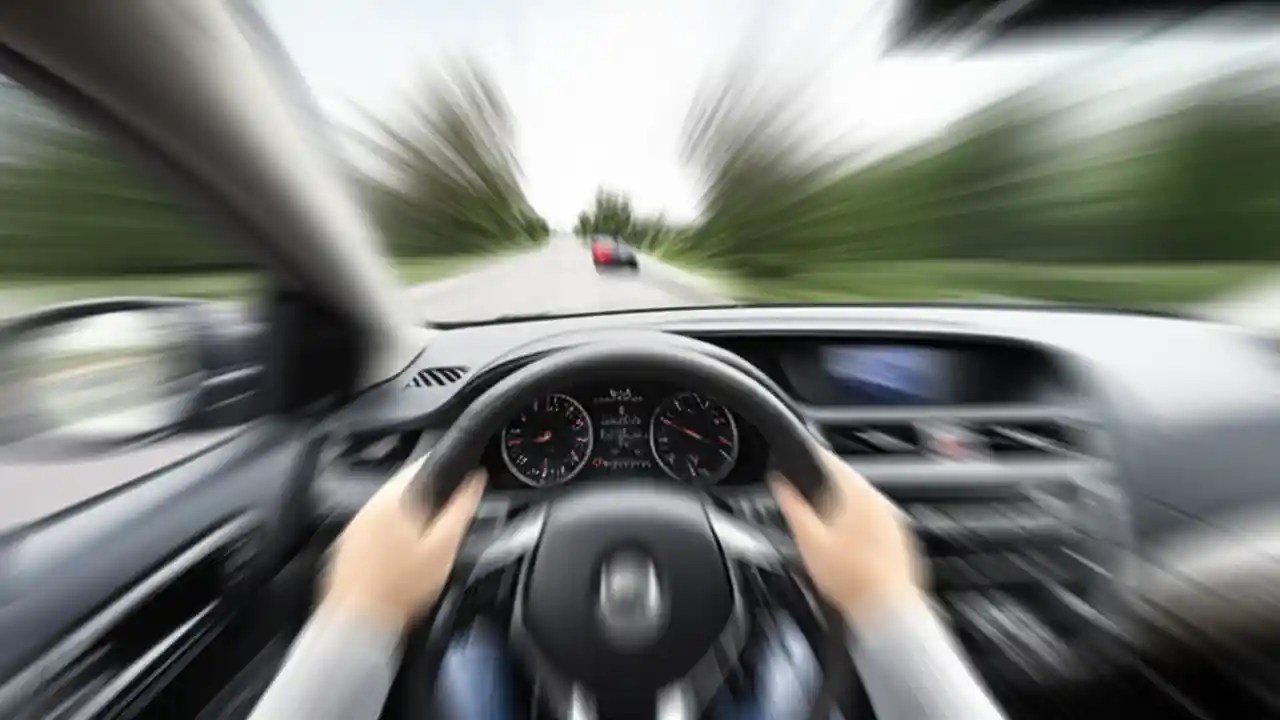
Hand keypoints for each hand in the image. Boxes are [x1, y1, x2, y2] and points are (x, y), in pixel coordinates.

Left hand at [319, 456, 486, 630]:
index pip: (423, 465)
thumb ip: (461, 510)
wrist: (358, 623)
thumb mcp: (443, 547)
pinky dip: (389, 535)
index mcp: (392, 498)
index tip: (461, 484)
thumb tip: (475, 480)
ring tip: (424, 541)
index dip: (447, 471)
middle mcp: (368, 505)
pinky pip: (374, 528)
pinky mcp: (346, 546)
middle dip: (427, 497)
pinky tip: (399, 558)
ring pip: (389, 509)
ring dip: (408, 516)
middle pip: (405, 487)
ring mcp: (353, 526)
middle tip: (446, 520)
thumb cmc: (403, 586)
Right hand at [770, 448, 926, 626]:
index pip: (832, 462)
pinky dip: (862, 527)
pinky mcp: (902, 540)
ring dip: (845, 508)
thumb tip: (780, 484)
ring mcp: (895, 521)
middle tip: (807, 501)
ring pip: (863, 503)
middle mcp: (882, 502)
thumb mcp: (809, 541)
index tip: (799, 459)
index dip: (811, 458)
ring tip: (827, 530)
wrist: (887, 611)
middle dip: (827, 488)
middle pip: (848, 482)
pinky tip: (850, 549)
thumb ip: (792, 507)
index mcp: (858, 495)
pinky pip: (877, 522)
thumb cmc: (849, 579)